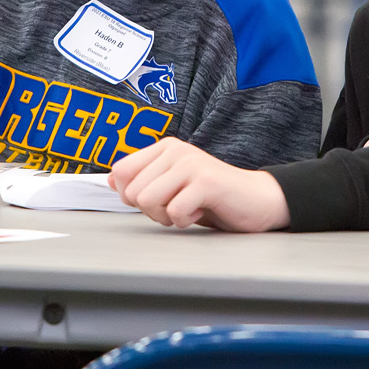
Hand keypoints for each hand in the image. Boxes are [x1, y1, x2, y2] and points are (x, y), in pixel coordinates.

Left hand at [109, 137, 290, 231]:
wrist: (257, 199)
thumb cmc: (213, 196)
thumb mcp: (173, 184)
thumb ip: (144, 179)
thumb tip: (111, 180)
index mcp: (164, 147)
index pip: (120, 172)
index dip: (130, 196)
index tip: (156, 199)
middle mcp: (175, 150)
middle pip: (132, 192)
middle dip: (151, 210)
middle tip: (177, 206)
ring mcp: (191, 164)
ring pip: (148, 201)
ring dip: (166, 216)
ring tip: (188, 208)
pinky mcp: (205, 182)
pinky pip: (174, 212)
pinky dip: (185, 221)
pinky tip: (201, 210)